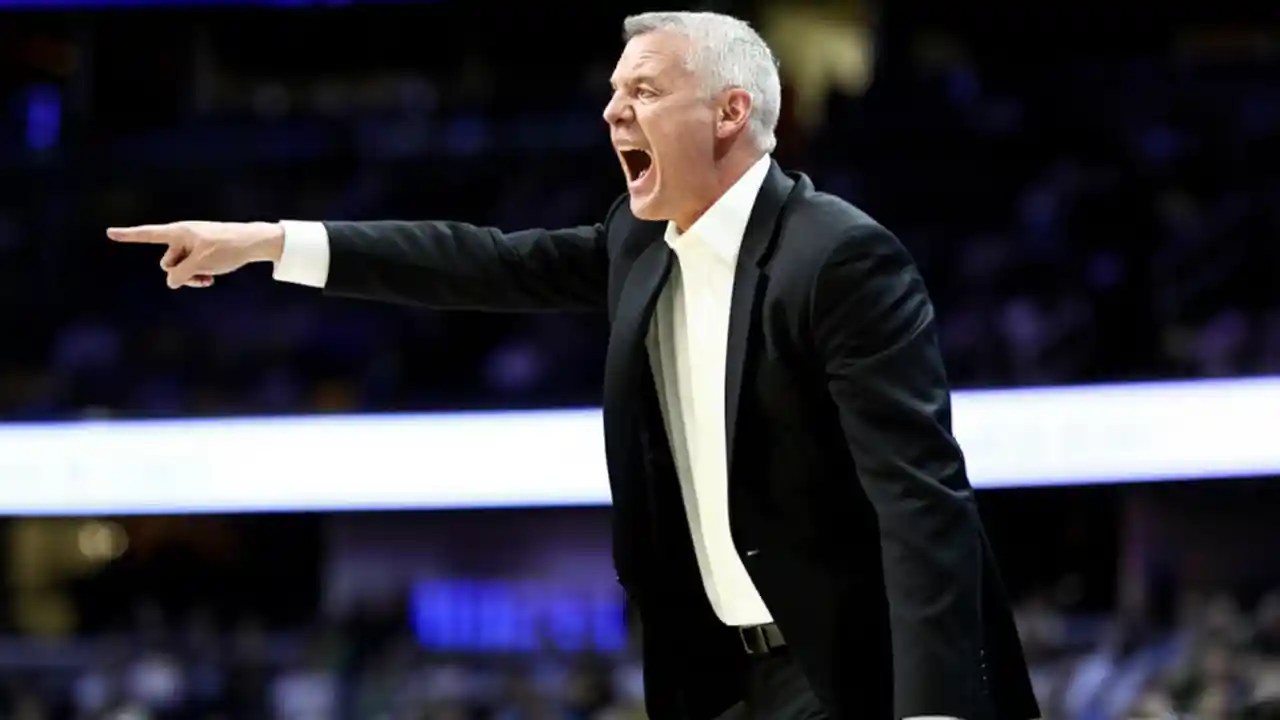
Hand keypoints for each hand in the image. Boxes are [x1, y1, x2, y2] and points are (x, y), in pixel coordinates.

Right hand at [107, 221, 284, 288]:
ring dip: (191, 277)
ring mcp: (191, 247)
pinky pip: (190, 271)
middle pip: (166, 263)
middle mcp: (181, 238)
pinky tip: (211, 279)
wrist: (253, 243)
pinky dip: (198, 276)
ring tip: (208, 276)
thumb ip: (181, 274)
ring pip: (179, 270)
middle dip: (179, 272)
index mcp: (178, 232)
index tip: (109, 232)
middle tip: (200, 272)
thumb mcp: (201, 263)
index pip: (148, 234)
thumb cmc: (227, 248)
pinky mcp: (200, 255)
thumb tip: (171, 282)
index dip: (128, 235)